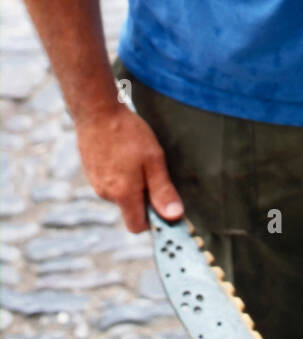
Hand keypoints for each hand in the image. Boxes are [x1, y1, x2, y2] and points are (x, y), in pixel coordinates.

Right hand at [74, 103, 183, 233]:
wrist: (97, 112)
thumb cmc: (128, 133)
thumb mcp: (153, 159)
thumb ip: (162, 190)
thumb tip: (174, 216)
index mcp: (123, 194)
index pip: (137, 227)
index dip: (152, 221)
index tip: (164, 206)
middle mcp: (106, 194)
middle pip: (130, 209)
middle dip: (143, 197)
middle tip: (152, 170)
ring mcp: (95, 183)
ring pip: (120, 194)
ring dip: (131, 183)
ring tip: (135, 156)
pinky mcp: (90, 172)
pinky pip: (110, 182)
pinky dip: (119, 174)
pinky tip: (123, 153)